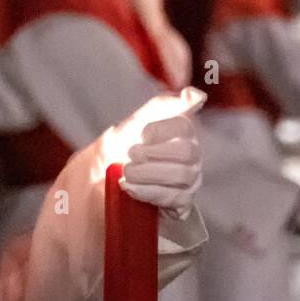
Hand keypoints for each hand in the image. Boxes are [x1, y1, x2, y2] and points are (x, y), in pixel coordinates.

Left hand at [107, 88, 205, 220]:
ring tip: (126, 173)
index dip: (160, 129)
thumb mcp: (135, 123)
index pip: (184, 126)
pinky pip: (174, 199)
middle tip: (130, 155)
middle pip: (188, 152)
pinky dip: (148, 192)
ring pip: (181, 176)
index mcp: (183, 133)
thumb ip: (163, 105)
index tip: (142, 134)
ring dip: (148, 174)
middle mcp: (192, 157)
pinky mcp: (182, 205)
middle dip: (153, 154)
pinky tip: (130, 188)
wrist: (101, 183)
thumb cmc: (123, 150)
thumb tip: (198, 94)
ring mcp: (190, 182)